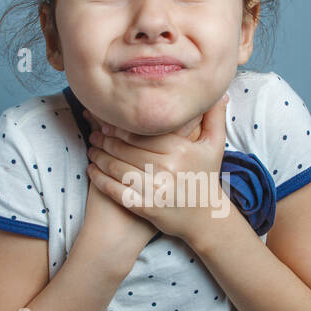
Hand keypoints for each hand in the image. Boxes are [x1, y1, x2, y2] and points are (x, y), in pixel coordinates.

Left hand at [84, 93, 230, 245]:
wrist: (205, 218)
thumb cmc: (206, 177)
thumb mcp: (215, 146)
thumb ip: (215, 117)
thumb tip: (218, 92)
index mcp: (180, 149)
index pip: (140, 132)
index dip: (118, 127)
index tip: (105, 123)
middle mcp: (166, 168)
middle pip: (125, 148)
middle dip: (104, 140)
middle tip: (93, 134)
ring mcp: (154, 189)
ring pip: (116, 167)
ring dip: (98, 157)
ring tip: (91, 149)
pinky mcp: (145, 206)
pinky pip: (114, 190)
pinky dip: (99, 179)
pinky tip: (92, 171)